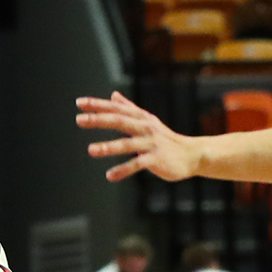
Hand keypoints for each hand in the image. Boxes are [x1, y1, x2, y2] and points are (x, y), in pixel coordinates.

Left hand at [77, 91, 201, 181]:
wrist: (192, 154)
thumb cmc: (165, 138)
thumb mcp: (147, 120)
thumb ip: (129, 108)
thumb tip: (113, 95)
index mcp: (141, 117)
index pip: (116, 108)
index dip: (98, 105)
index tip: (79, 103)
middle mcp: (145, 127)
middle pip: (120, 121)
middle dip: (99, 120)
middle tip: (79, 120)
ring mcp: (151, 144)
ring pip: (127, 144)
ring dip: (108, 147)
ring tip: (91, 150)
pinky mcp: (156, 160)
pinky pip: (137, 164)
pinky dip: (123, 170)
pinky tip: (110, 176)